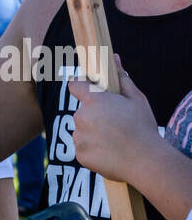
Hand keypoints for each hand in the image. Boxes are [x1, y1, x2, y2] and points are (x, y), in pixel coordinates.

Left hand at [68, 55, 158, 182]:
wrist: (146, 162)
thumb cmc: (143, 128)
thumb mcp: (136, 99)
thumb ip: (121, 78)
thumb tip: (114, 57)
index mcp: (93, 100)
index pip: (75, 85)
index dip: (82, 86)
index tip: (89, 89)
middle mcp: (81, 117)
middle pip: (82, 111)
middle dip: (94, 114)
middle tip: (114, 123)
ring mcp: (79, 137)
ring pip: (82, 130)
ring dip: (92, 132)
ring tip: (114, 140)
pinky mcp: (80, 155)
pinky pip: (83, 147)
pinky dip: (92, 149)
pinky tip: (110, 151)